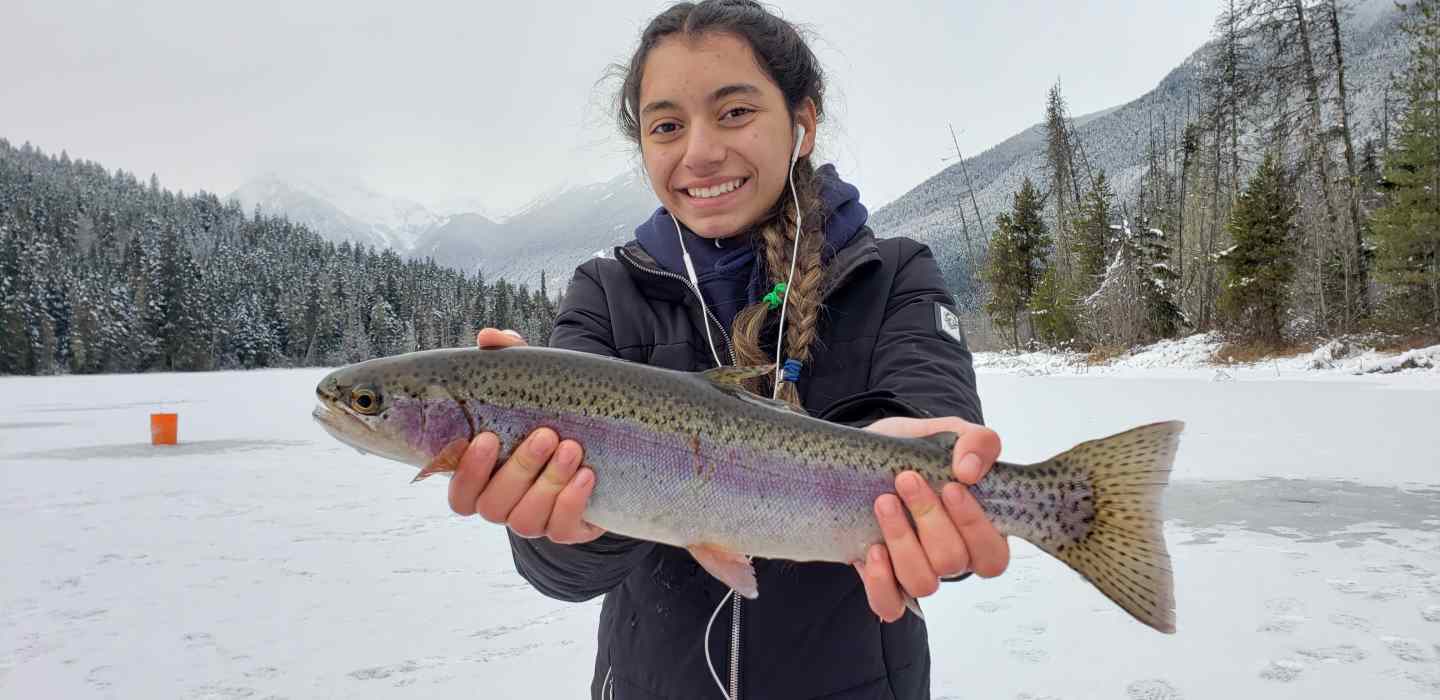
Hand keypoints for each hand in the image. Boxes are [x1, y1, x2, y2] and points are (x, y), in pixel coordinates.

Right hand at [438, 328, 604, 544]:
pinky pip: (561, 530)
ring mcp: (535, 519)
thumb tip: (490, 336)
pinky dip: (572, 502)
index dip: (467, 472)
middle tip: (546, 434)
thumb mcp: (531, 384)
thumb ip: (509, 359)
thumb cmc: (550, 412)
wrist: (603, 441)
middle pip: (492, 506)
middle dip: (518, 470)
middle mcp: (504, 504)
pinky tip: (587, 475)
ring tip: (572, 448)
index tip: (487, 437)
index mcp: (484, 477)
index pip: (459, 492)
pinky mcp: (567, 528)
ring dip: (548, 484)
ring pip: (526, 520)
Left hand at [854, 416, 1008, 621]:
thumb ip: (976, 442)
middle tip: (906, 480)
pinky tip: (871, 550)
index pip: (993, 554)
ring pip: (922, 582)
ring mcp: (917, 573)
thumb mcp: (948, 433)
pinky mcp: (884, 583)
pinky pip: (889, 605)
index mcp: (977, 532)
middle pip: (953, 563)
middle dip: (929, 519)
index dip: (976, 526)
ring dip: (902, 541)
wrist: (862, 456)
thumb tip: (969, 470)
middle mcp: (951, 558)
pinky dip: (881, 582)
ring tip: (883, 502)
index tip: (953, 486)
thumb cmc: (914, 451)